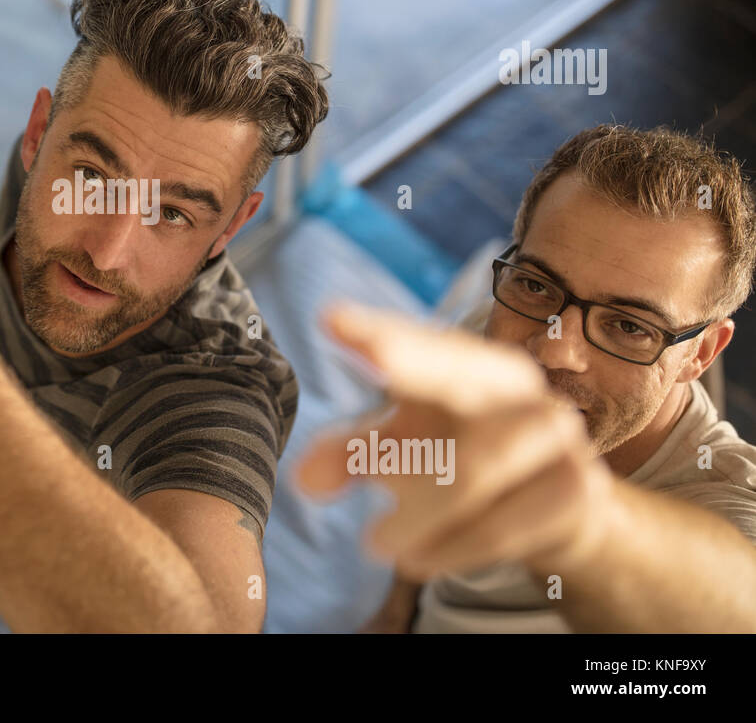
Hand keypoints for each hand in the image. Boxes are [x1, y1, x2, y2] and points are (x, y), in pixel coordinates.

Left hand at [295, 303, 615, 580]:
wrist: (560, 509)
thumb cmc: (461, 458)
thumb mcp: (400, 449)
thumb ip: (350, 455)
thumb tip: (304, 481)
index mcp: (471, 364)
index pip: (423, 343)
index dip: (382, 333)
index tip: (330, 319)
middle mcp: (518, 386)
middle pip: (456, 381)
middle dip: (407, 381)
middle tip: (345, 415)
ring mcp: (556, 434)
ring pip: (473, 468)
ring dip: (418, 511)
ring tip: (375, 544)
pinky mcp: (577, 488)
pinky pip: (504, 522)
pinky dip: (454, 546)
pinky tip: (420, 560)